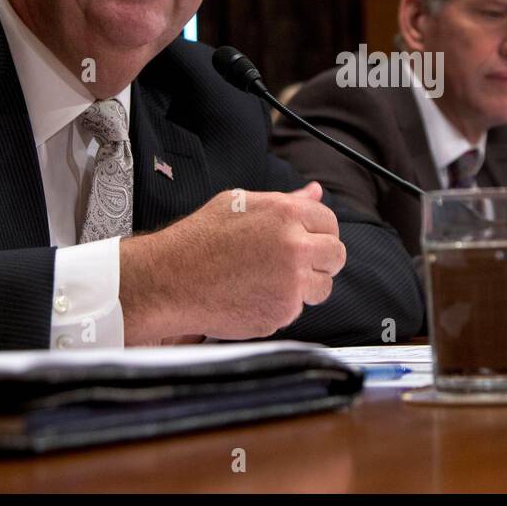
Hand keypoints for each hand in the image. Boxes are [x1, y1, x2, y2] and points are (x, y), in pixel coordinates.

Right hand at [119, 181, 345, 342]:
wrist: (170, 280)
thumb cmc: (199, 240)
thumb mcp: (241, 204)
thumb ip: (286, 201)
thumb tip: (316, 192)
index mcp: (286, 214)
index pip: (330, 222)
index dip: (319, 232)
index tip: (308, 240)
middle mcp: (295, 247)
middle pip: (336, 255)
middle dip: (322, 260)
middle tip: (296, 264)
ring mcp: (291, 283)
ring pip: (322, 288)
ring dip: (306, 287)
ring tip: (270, 281)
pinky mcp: (282, 313)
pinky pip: (295, 310)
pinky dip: (279, 306)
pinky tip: (252, 296)